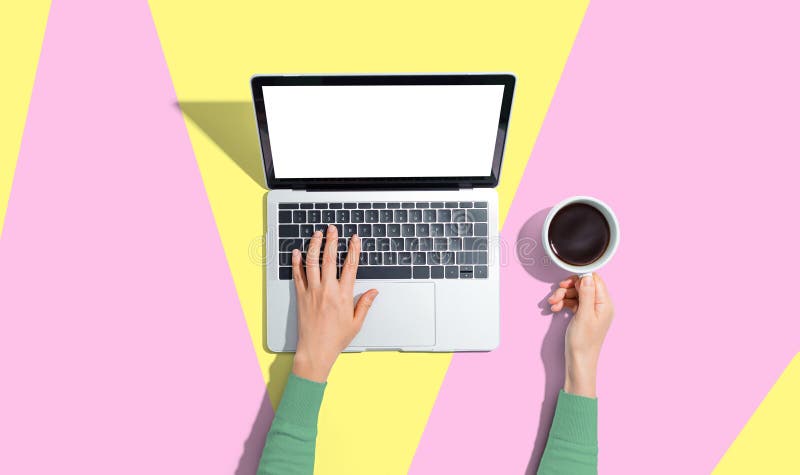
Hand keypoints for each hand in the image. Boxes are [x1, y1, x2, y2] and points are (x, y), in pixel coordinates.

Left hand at [290, 225, 377, 382]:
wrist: (315, 351)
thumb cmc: (336, 339)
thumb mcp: (357, 323)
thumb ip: (365, 304)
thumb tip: (374, 291)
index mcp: (343, 296)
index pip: (350, 266)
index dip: (353, 250)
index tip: (354, 239)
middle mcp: (327, 290)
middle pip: (330, 259)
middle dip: (332, 241)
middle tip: (333, 228)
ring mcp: (312, 292)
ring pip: (312, 263)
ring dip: (314, 246)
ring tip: (317, 234)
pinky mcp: (301, 297)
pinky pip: (297, 275)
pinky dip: (296, 262)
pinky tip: (296, 252)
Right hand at [547, 273, 613, 397]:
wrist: (579, 361)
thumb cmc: (583, 342)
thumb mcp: (584, 315)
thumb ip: (586, 294)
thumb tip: (587, 276)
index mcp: (605, 304)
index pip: (595, 281)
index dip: (579, 278)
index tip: (566, 282)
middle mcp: (600, 305)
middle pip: (583, 286)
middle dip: (567, 288)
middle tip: (556, 295)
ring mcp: (591, 310)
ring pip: (576, 294)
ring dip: (562, 296)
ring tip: (552, 304)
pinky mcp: (583, 315)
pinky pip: (573, 302)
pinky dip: (563, 303)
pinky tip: (555, 308)